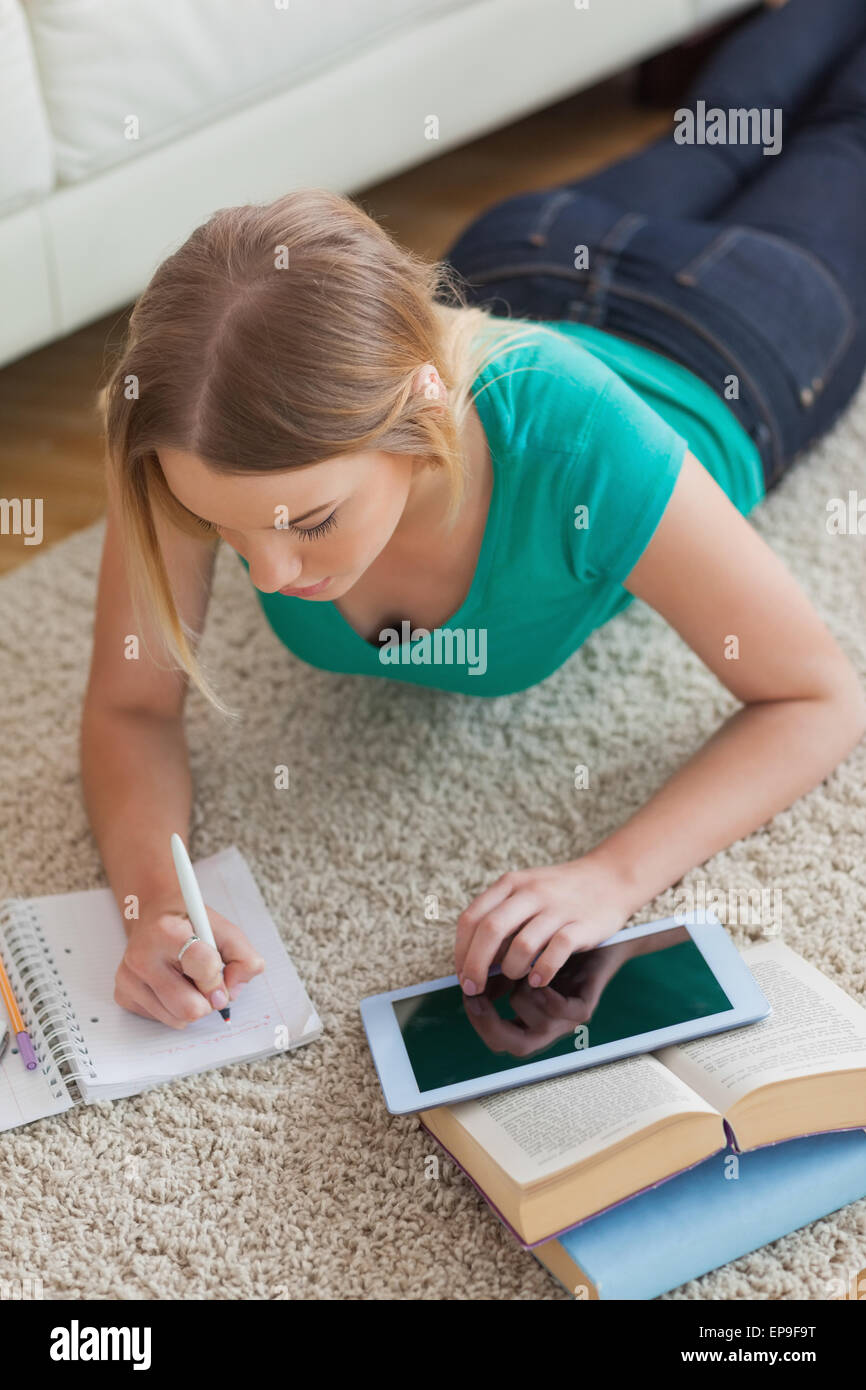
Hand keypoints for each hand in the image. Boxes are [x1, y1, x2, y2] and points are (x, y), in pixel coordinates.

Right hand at [115, 895, 265, 1027]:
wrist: (152, 915)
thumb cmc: (190, 924)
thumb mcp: (224, 929)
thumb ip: (243, 958)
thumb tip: (231, 993)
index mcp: (166, 932)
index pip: (205, 969)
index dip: (219, 976)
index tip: (218, 969)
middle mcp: (141, 956)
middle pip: (190, 1008)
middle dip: (208, 999)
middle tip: (205, 980)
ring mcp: (128, 977)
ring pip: (177, 1020)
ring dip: (192, 1004)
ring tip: (186, 978)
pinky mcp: (122, 994)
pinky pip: (163, 1020)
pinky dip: (174, 1008)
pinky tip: (170, 983)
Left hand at [455, 855, 632, 996]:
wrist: (610, 878)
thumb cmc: (560, 892)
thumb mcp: (525, 891)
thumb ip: (500, 916)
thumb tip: (474, 958)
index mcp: (510, 884)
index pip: (472, 918)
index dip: (461, 950)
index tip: (462, 973)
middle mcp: (531, 893)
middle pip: (490, 930)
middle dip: (476, 964)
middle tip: (473, 987)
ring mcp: (557, 908)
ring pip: (522, 944)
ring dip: (511, 969)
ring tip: (515, 976)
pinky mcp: (581, 924)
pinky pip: (556, 951)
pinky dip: (543, 971)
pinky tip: (538, 980)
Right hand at [462, 936, 643, 1055]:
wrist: (590, 924)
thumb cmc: (548, 939)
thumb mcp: (516, 953)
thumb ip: (494, 968)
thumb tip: (465, 972)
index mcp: (527, 1016)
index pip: (497, 1039)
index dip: (478, 1020)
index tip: (466, 990)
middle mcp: (547, 1024)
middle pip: (516, 1046)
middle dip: (490, 1024)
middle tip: (477, 994)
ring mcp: (568, 1020)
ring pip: (538, 1026)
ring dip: (521, 994)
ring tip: (520, 967)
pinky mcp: (585, 1006)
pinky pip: (563, 1012)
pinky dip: (545, 992)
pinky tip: (540, 970)